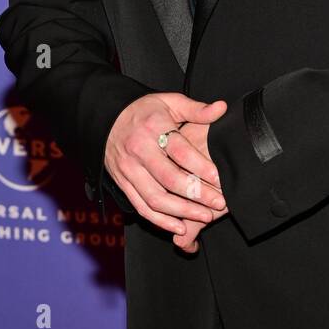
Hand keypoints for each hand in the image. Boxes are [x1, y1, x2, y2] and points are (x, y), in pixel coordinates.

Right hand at [105, 93, 227, 237]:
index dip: (202, 167)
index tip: (221, 179)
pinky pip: (141, 207)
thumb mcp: (169, 102)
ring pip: (155, 198)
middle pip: (169, 179)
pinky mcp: (122, 183)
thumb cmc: (145, 111)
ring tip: (204, 217)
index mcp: (154, 127)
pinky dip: (160, 221)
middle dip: (196, 194)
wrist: (107, 118)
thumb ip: (196, 109)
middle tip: (218, 202)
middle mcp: (139, 150)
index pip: (181, 152)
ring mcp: (129, 169)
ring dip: (181, 211)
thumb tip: (221, 108)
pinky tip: (179, 227)